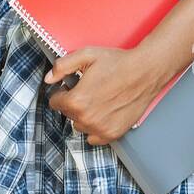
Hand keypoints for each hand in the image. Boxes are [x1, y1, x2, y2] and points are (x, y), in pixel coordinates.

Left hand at [43, 46, 162, 144]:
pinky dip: (95, 128)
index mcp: (77, 100)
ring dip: (84, 116)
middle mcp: (87, 118)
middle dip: (73, 102)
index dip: (62, 92)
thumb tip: (49, 78)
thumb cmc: (118, 63)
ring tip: (97, 101)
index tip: (71, 87)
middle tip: (88, 90)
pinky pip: (93, 138)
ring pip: (80, 126)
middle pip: (67, 114)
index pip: (55, 102)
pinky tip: (103, 114)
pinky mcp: (113, 134)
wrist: (145, 72)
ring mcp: (100, 128)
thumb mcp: (86, 55)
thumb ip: (62, 66)